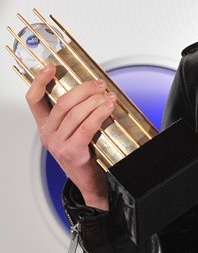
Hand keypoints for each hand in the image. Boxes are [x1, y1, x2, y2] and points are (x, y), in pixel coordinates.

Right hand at [25, 64, 115, 209]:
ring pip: (75, 113)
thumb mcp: (75, 133)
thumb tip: (93, 91)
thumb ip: (77, 115)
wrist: (91, 184)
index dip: (40, 81)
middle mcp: (47, 134)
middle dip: (83, 89)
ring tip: (108, 96)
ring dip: (94, 100)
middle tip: (100, 85)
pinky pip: (86, 127)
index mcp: (45, 127)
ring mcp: (57, 144)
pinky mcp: (70, 151)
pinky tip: (107, 108)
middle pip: (62, 102)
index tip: (51, 68)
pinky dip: (98, 114)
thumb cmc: (86, 156)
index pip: (34, 100)